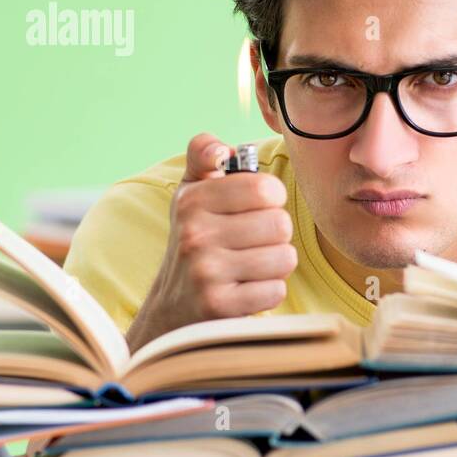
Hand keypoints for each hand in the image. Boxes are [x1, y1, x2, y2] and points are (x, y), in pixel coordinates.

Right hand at [126, 133, 296, 349]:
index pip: (266, 188)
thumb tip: (219, 148)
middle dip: (274, 234)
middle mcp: (195, 235)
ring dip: (275, 264)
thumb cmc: (195, 240)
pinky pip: (277, 290)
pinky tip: (246, 289)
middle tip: (251, 243)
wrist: (172, 308)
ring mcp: (206, 272)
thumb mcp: (191, 193)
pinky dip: (268, 291)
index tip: (255, 208)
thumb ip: (203, 155)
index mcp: (192, 200)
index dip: (271, 199)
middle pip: (281, 224)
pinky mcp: (219, 306)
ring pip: (284, 257)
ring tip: (250, 265)